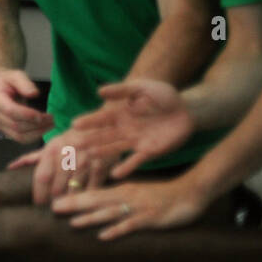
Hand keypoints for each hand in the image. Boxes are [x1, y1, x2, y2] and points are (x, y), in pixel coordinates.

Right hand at [0, 69, 54, 142]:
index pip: (11, 111)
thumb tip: (34, 94)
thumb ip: (24, 83)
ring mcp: (0, 125)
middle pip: (16, 126)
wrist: (0, 87)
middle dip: (37, 124)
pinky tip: (44, 129)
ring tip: (51, 125)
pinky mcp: (6, 131)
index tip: (44, 115)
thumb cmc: (8, 81)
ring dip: (37, 133)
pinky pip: (20, 139)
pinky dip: (34, 137)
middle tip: (52, 119)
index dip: (28, 115)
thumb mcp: (16, 75)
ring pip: (19, 136)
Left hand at [8, 129, 119, 205]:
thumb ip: (33, 157)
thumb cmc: (73, 139)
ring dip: (70, 200)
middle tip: (54, 208)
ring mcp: (85, 158)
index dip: (39, 193)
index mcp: (52, 148)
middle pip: (57, 186)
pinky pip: (92, 187)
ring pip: (74, 189)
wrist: (102, 126)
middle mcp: (67, 153)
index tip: (38, 204)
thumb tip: (11, 167)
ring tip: (68, 208)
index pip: (41, 176)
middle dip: (54, 200)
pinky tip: (85, 200)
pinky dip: (88, 195)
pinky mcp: (101, 164)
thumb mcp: (53, 144)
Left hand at [51, 178, 208, 239]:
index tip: (54, 200)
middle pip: (96, 200)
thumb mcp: (136, 193)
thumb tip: (97, 203)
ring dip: (90, 217)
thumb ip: (118, 197)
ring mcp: (138, 207)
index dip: (74, 196)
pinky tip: (103, 236)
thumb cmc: (161, 195)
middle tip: (53, 208)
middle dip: (74, 204)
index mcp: (122, 189)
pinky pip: (130, 225)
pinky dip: (116, 230)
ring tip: (71, 222)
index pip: (94, 192)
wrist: (190, 193)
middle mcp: (127, 196)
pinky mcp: (150, 218)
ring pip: (109, 212)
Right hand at [70, 79, 195, 179]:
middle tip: (75, 144)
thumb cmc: (163, 95)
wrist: (187, 110)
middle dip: (89, 140)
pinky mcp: (149, 152)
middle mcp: (123, 129)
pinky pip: (135, 161)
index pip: (101, 118)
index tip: (75, 124)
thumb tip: (99, 91)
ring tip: (89, 157)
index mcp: (120, 114)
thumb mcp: (143, 87)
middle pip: (104, 136)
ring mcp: (135, 142)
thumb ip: (122, 90)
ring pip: (115, 148)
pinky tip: (115, 174)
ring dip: (102, 153)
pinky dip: (126, 167)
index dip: (89, 121)